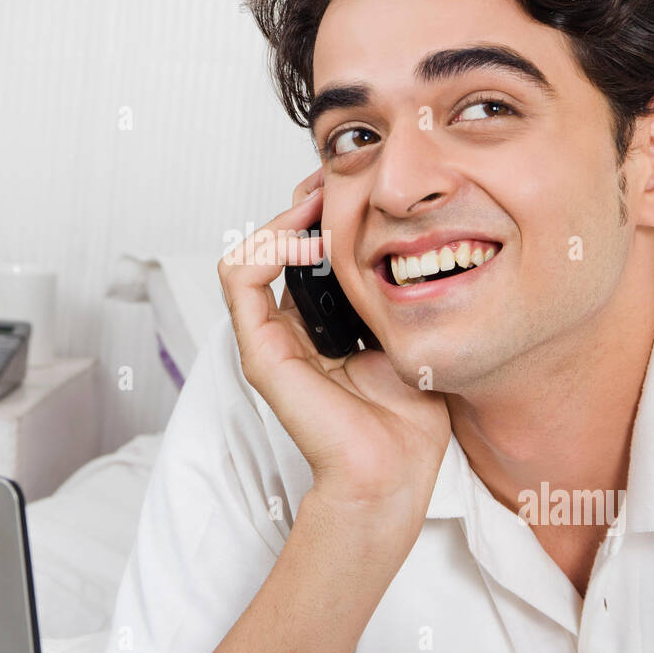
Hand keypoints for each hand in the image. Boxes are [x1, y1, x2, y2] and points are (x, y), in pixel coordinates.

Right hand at [217, 168, 451, 538]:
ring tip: (318, 204)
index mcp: (320, 323)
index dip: (321, 211)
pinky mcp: (260, 351)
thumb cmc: (409, 416)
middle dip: (302, 204)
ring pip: (249, 251)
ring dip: (281, 219)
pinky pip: (239, 277)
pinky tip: (306, 240)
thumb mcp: (412, 333)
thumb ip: (399, 292)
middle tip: (335, 180)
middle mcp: (289, 327)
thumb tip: (414, 239)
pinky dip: (265, 246)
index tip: (354, 184)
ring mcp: (269, 338)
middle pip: (276, 245)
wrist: (394, 472)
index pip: (303, 251)